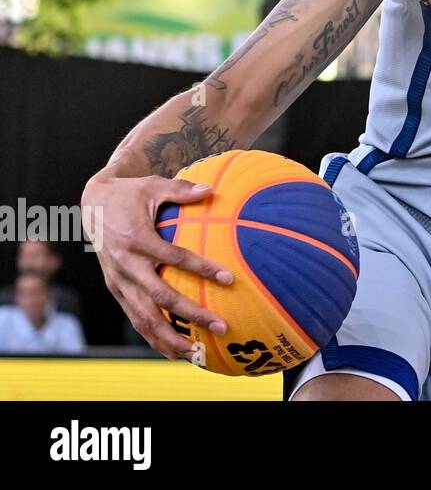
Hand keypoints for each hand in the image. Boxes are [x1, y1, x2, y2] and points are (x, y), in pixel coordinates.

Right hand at [82, 170, 233, 358]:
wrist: (92, 204)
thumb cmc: (130, 193)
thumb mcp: (153, 185)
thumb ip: (181, 190)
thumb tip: (212, 190)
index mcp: (136, 239)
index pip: (173, 258)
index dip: (200, 269)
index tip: (228, 279)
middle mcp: (125, 265)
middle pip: (160, 298)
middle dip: (191, 315)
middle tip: (221, 326)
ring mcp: (118, 281)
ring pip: (144, 317)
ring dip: (170, 338)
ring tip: (198, 354)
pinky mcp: (115, 290)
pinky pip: (135, 318)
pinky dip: (153, 338)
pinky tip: (174, 352)